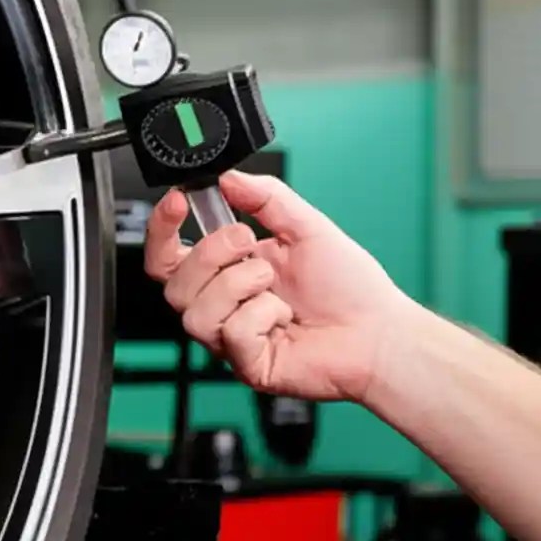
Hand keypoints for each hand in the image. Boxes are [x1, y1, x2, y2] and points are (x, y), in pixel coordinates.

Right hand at [144, 171, 417, 401]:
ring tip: (274, 287)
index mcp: (227, 272)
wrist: (379, 331)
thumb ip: (266, 197)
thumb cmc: (349, 288)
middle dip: (210, 253)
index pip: (169, 255)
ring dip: (239, 286)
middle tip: (250, 243)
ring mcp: (231, 338)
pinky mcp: (247, 364)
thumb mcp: (305, 226)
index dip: (161, 228)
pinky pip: (231, 333)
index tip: (178, 201)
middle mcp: (223, 305)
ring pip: (194, 312)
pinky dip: (264, 316)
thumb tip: (228, 177)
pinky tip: (285, 319)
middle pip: (173, 283)